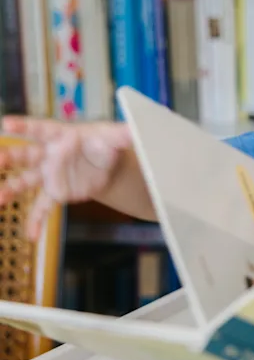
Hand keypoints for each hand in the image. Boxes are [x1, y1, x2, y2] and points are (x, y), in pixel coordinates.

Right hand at [0, 116, 132, 239]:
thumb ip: (121, 134)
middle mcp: (50, 155)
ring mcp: (50, 174)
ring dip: (11, 189)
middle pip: (26, 155)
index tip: (7, 123)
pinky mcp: (56, 192)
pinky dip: (36, 221)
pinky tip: (30, 236)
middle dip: (10, 156)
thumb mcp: (114, 136)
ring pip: (26, 181)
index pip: (41, 128)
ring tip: (0, 199)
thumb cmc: (105, 144)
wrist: (107, 165)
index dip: (25, 125)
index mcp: (62, 136)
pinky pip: (42, 207)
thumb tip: (135, 129)